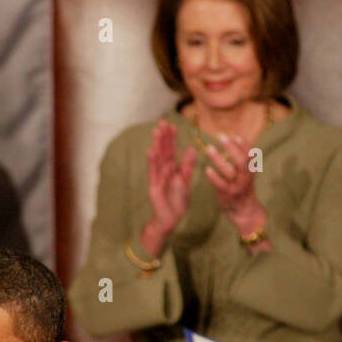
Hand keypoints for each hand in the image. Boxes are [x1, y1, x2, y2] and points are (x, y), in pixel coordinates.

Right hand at [142, 120, 198, 256]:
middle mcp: (165, 171)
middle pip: (164, 151)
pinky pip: (153, 172)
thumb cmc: (178, 202)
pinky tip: (150, 151)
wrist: (170, 219)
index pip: (172, 150)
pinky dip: (152, 162)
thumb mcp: (185, 183)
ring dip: (157, 145)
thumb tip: (191, 149)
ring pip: (158, 159)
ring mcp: (158, 178)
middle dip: (163, 137)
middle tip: (162, 122)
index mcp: (173, 169)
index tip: (171, 124)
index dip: (171, 138)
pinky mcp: (154, 186)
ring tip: (156, 132)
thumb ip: (187, 166)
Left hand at [203, 133, 267, 234]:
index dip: (244, 144)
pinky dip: (214, 177)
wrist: (245, 210)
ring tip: (209, 148)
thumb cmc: (242, 186)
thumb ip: (243, 151)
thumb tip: (242, 132)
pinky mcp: (228, 194)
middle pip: (241, 160)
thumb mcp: (246, 169)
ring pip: (230, 170)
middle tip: (221, 136)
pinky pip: (221, 184)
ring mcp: (237, 185)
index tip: (235, 135)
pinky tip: (206, 169)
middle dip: (232, 147)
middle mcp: (246, 176)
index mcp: (250, 168)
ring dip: (219, 159)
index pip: (249, 153)